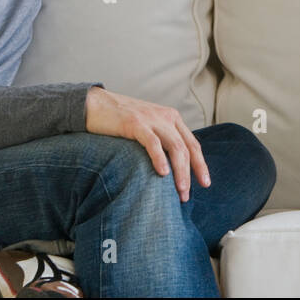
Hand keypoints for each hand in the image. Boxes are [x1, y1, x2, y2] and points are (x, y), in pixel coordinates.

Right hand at [84, 86, 208, 201]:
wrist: (94, 104)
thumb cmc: (119, 121)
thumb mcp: (147, 126)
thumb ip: (160, 139)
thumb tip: (171, 167)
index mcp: (171, 117)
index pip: (192, 143)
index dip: (200, 164)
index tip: (205, 183)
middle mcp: (165, 116)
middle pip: (186, 148)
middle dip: (190, 173)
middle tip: (187, 195)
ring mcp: (151, 119)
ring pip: (175, 147)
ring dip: (180, 171)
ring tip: (180, 191)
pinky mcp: (135, 123)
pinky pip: (153, 143)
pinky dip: (160, 158)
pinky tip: (163, 173)